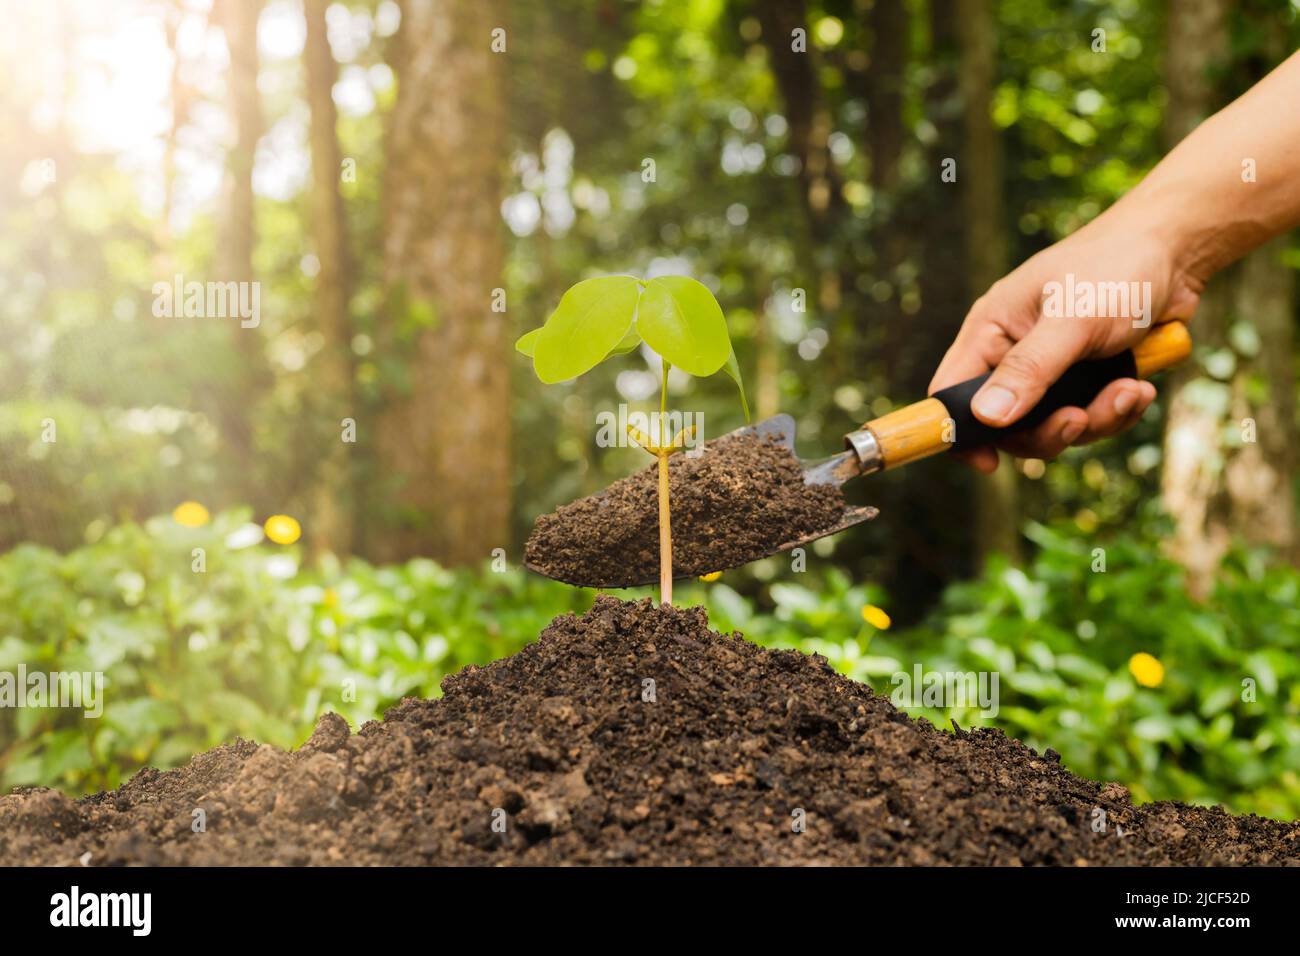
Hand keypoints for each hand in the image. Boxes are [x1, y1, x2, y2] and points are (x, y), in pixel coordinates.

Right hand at [928, 211, 1202, 472]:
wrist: (1178, 251)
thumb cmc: (1117, 266)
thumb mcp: (1073, 318)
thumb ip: (1030, 369)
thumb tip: (987, 418)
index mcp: (991, 330)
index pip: (951, 391)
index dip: (959, 431)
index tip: (987, 462)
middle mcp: (1013, 353)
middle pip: (1005, 424)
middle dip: (1046, 430)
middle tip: (1078, 420)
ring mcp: (1051, 369)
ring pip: (1052, 426)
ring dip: (1094, 420)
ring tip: (1130, 391)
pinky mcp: (1086, 377)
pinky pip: (1089, 417)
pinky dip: (1116, 411)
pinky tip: (1140, 387)